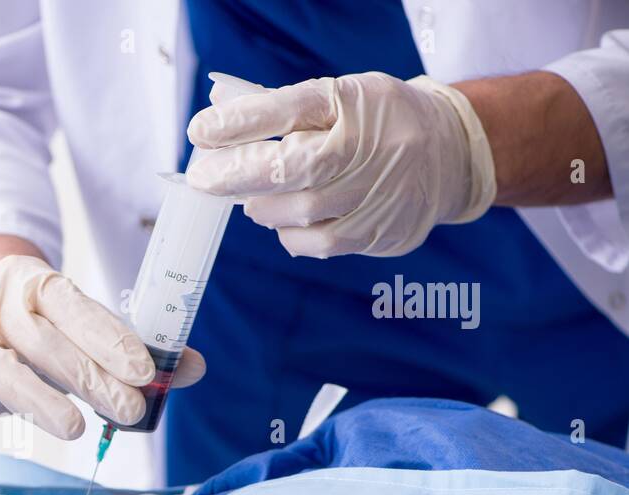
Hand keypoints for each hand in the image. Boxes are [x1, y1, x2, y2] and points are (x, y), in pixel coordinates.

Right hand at [0, 254, 205, 438]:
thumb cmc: (44, 330)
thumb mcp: (87, 329)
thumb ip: (135, 351)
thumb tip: (195, 369)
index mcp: (37, 282)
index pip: (73, 306)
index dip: (108, 338)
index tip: (144, 372)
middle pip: (39, 338)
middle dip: (88, 377)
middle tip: (128, 411)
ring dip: (37, 398)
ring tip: (77, 428)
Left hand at [186, 72, 496, 257]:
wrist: (449, 152)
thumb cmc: (376, 121)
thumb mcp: (337, 98)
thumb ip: (281, 110)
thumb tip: (215, 126)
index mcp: (357, 103)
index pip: (291, 108)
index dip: (240, 123)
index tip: (199, 132)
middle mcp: (374, 147)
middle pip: (292, 168)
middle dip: (237, 176)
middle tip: (205, 178)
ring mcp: (384, 193)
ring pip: (302, 213)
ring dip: (264, 208)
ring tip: (254, 199)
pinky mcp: (385, 231)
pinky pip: (321, 243)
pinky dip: (292, 235)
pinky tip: (288, 220)